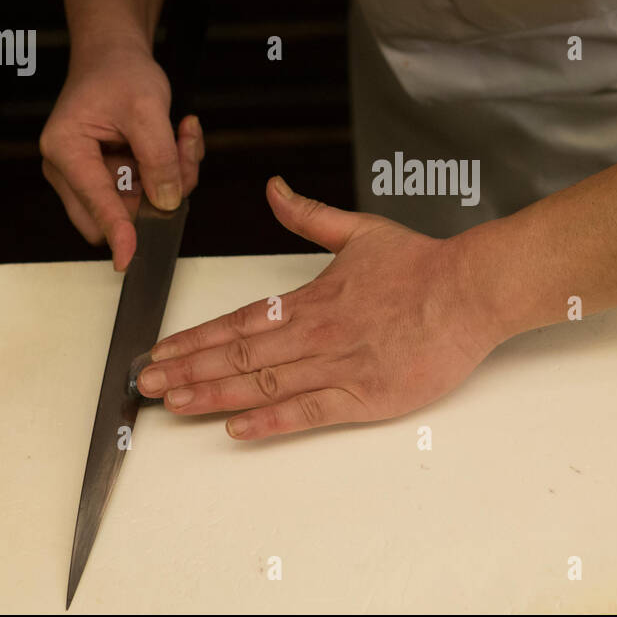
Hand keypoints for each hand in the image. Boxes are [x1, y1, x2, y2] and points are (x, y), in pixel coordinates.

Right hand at [39, 40, 203, 270]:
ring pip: (139, 206)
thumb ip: (159, 156)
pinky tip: (176, 138)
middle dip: (158, 194)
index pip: (95, 201)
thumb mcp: (146, 107)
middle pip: (116, 213)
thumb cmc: (119, 73)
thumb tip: (167, 201)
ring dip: (171, 178)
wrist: (114, 56)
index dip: (117, 230)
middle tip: (183, 157)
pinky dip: (170, 171)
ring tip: (182, 135)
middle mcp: (69, 170)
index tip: (129, 259)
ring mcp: (91, 177)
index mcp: (65, 149)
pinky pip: (148, 192)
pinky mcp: (113, 178)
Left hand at [137, 177, 503, 439]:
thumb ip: (309, 214)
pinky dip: (270, 421)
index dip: (195, 338)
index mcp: (312, 297)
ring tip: (175, 405)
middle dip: (188, 369)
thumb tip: (273, 188)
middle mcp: (316, 333)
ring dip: (214, 394)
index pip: (238, 321)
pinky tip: (236, 429)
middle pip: (238, 354)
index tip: (160, 351)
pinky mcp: (365, 396)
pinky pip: (308, 411)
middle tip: (147, 384)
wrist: (470, 291)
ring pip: (263, 383)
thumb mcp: (359, 230)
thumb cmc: (421, 264)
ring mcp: (338, 367)